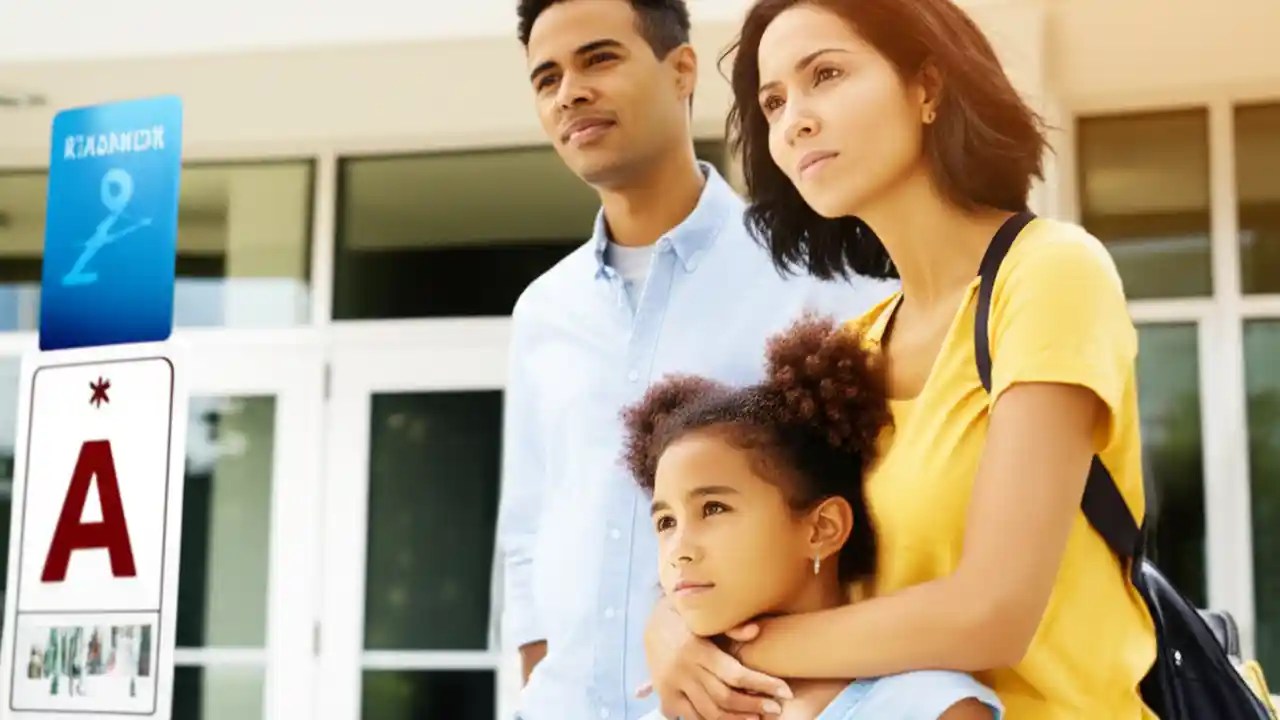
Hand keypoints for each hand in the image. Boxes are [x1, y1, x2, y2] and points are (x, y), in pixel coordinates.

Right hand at [639, 598, 790, 719]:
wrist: (650, 621)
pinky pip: (689, 717)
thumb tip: (755, 632)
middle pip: (725, 698)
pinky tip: (726, 719)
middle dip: (754, 706)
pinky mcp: (665, 695)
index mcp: (697, 648)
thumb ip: (729, 624)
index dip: (763, 685)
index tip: (785, 691)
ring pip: (708, 713)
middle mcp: (684, 669)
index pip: (735, 674)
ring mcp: (672, 685)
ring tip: (756, 719)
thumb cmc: (685, 615)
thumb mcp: (703, 613)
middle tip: (775, 709)